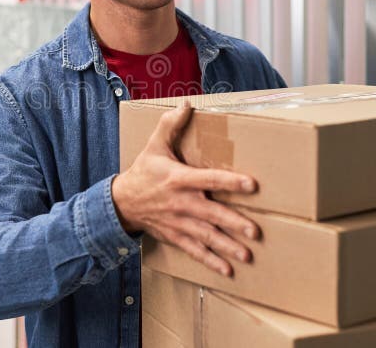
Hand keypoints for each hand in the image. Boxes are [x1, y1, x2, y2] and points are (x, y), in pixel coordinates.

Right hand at [112, 102, 259, 276]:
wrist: (121, 203)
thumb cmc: (143, 172)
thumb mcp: (154, 145)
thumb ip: (170, 125)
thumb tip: (187, 104)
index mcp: (179, 178)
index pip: (209, 179)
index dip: (230, 182)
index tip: (252, 185)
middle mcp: (181, 203)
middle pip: (211, 214)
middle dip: (233, 223)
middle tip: (254, 231)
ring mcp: (178, 222)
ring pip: (206, 236)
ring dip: (226, 247)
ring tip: (246, 255)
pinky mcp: (175, 236)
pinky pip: (195, 250)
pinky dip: (210, 261)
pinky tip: (228, 270)